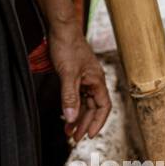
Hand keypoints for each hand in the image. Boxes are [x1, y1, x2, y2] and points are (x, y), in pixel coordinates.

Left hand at [48, 18, 111, 141]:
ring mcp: (84, 78)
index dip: (97, 123)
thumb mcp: (67, 74)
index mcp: (97, 81)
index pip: (103, 107)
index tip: (88, 135)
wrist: (61, 28)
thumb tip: (71, 118)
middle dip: (84, 124)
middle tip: (74, 137)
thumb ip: (69, 97)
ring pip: (84, 103)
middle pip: (93, 108)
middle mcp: (93, 81)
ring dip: (77, 117)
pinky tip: (65, 114)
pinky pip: (77, 96)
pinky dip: (72, 106)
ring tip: (68, 130)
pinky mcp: (75, 75)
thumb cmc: (67, 47)